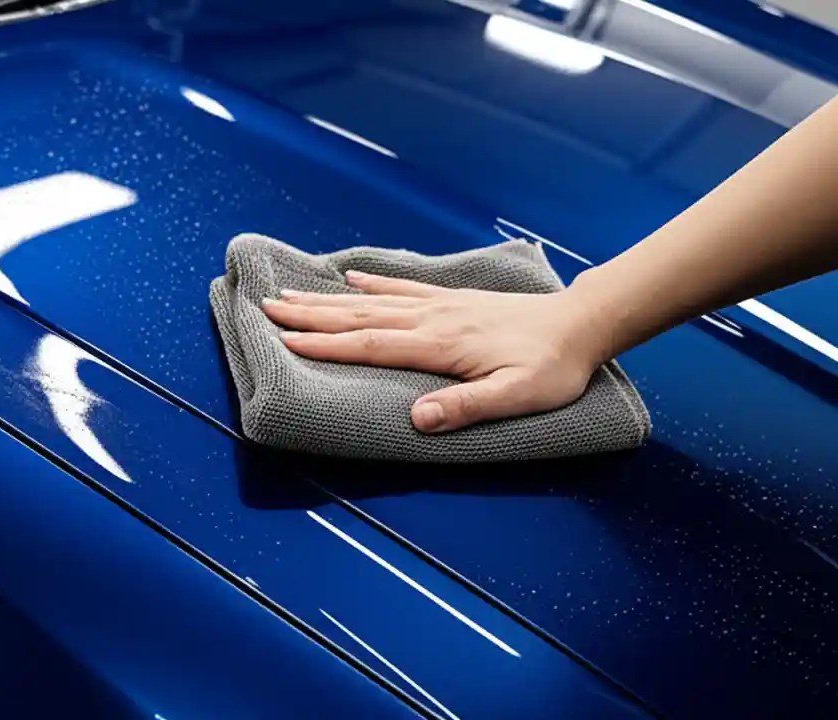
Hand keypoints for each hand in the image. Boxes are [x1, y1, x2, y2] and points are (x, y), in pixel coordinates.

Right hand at [262, 270, 610, 432]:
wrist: (582, 324)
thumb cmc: (553, 368)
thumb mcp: (517, 397)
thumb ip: (466, 406)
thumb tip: (417, 419)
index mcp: (440, 344)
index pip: (370, 343)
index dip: (325, 344)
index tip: (284, 340)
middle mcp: (431, 319)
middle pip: (358, 315)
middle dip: (311, 314)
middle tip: (267, 307)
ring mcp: (440, 305)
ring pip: (372, 299)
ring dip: (328, 298)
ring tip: (291, 293)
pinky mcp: (452, 299)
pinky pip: (402, 286)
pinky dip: (372, 281)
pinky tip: (351, 276)